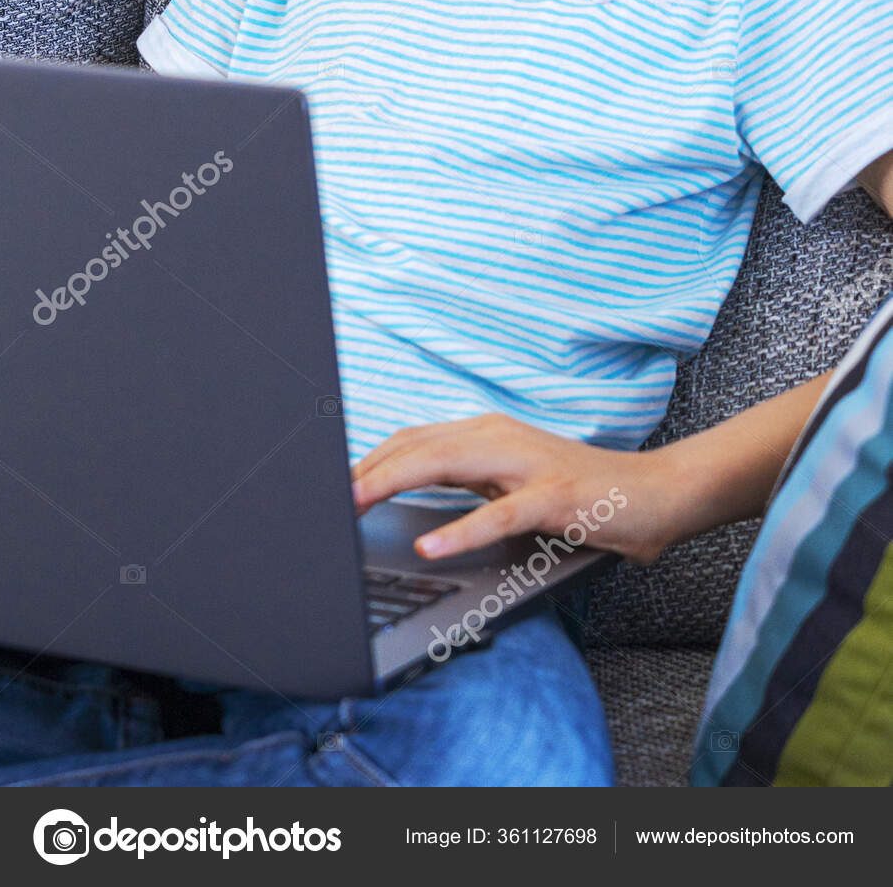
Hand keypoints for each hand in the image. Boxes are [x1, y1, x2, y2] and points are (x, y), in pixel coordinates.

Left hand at [350, 413, 681, 565]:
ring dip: (394, 483)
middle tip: (321, 497)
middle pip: (418, 447)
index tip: (326, 485)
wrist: (658, 494)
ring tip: (354, 506)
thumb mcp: (513, 486)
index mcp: (488, 435)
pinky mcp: (556, 496)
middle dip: (364, 470)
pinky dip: (460, 529)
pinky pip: (499, 513)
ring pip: (447, 464)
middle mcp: (502, 438)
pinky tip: (430, 544)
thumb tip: (409, 502)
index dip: (366, 460)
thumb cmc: (583, 495)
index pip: (412, 440)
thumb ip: (469, 486)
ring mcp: (529, 463)